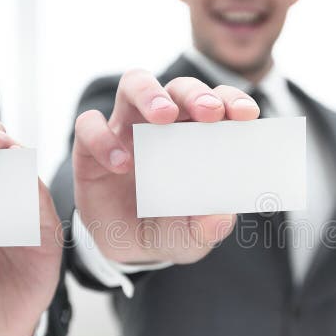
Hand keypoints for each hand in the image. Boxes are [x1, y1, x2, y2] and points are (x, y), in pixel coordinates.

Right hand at [73, 69, 259, 264]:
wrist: (124, 250)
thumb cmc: (167, 230)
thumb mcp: (191, 238)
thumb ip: (208, 229)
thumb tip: (222, 217)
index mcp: (196, 137)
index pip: (217, 104)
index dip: (232, 101)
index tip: (246, 114)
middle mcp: (161, 125)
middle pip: (179, 88)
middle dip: (196, 94)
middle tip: (209, 112)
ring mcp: (124, 130)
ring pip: (133, 85)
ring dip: (150, 93)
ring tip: (163, 115)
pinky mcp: (90, 147)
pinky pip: (89, 126)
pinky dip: (103, 138)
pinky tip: (120, 164)